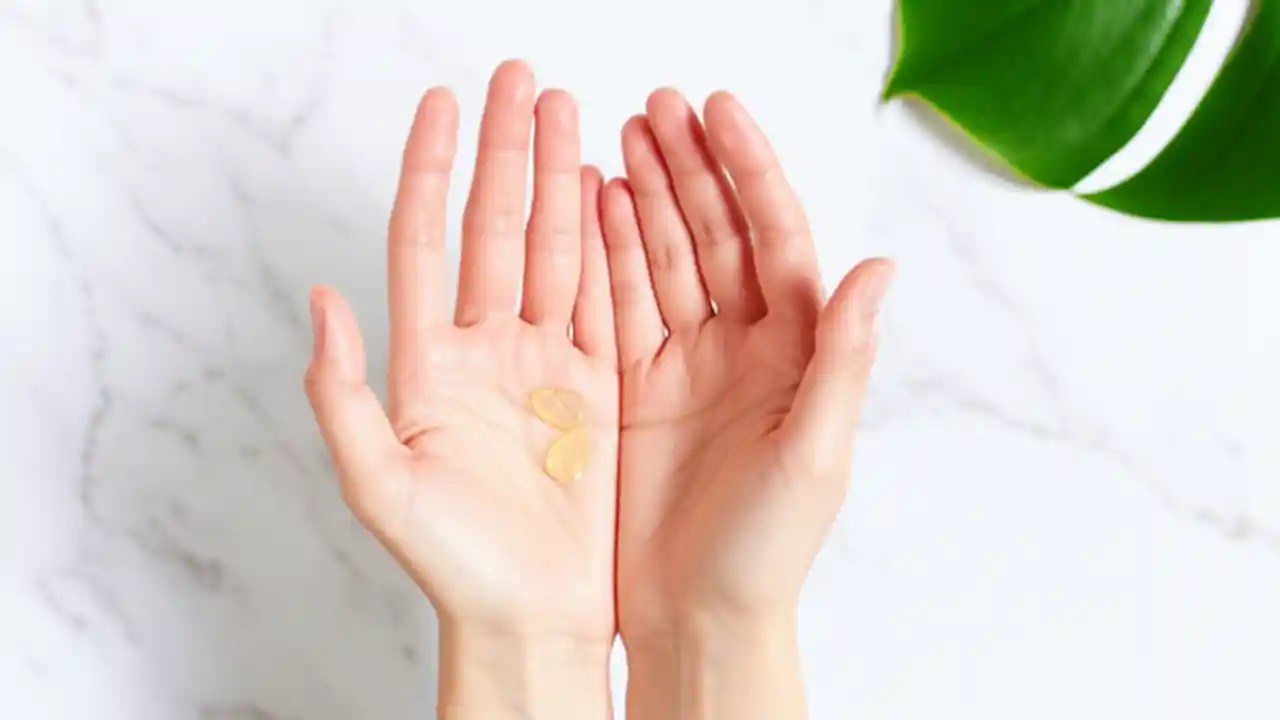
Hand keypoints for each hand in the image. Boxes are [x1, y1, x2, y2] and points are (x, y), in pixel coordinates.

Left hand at [304, 61, 616, 718]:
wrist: (530, 617)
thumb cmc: (452, 566)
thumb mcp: (380, 485)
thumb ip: (343, 393)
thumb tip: (322, 298)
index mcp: (429, 365)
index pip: (424, 242)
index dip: (430, 171)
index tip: (441, 104)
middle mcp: (485, 352)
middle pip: (493, 230)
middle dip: (506, 151)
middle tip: (521, 79)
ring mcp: (542, 366)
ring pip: (550, 252)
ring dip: (557, 182)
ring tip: (566, 113)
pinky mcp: (593, 388)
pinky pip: (600, 299)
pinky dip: (603, 246)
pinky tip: (604, 194)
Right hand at [603, 89, 893, 716]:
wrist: (699, 618)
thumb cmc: (767, 552)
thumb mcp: (816, 454)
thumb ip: (843, 358)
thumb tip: (878, 267)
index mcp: (796, 354)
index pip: (776, 240)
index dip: (750, 174)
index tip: (720, 115)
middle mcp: (744, 347)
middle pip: (717, 235)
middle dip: (691, 167)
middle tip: (658, 105)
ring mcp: (687, 363)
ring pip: (664, 258)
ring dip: (647, 196)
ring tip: (623, 134)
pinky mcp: (637, 387)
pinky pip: (619, 304)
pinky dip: (604, 254)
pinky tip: (591, 207)